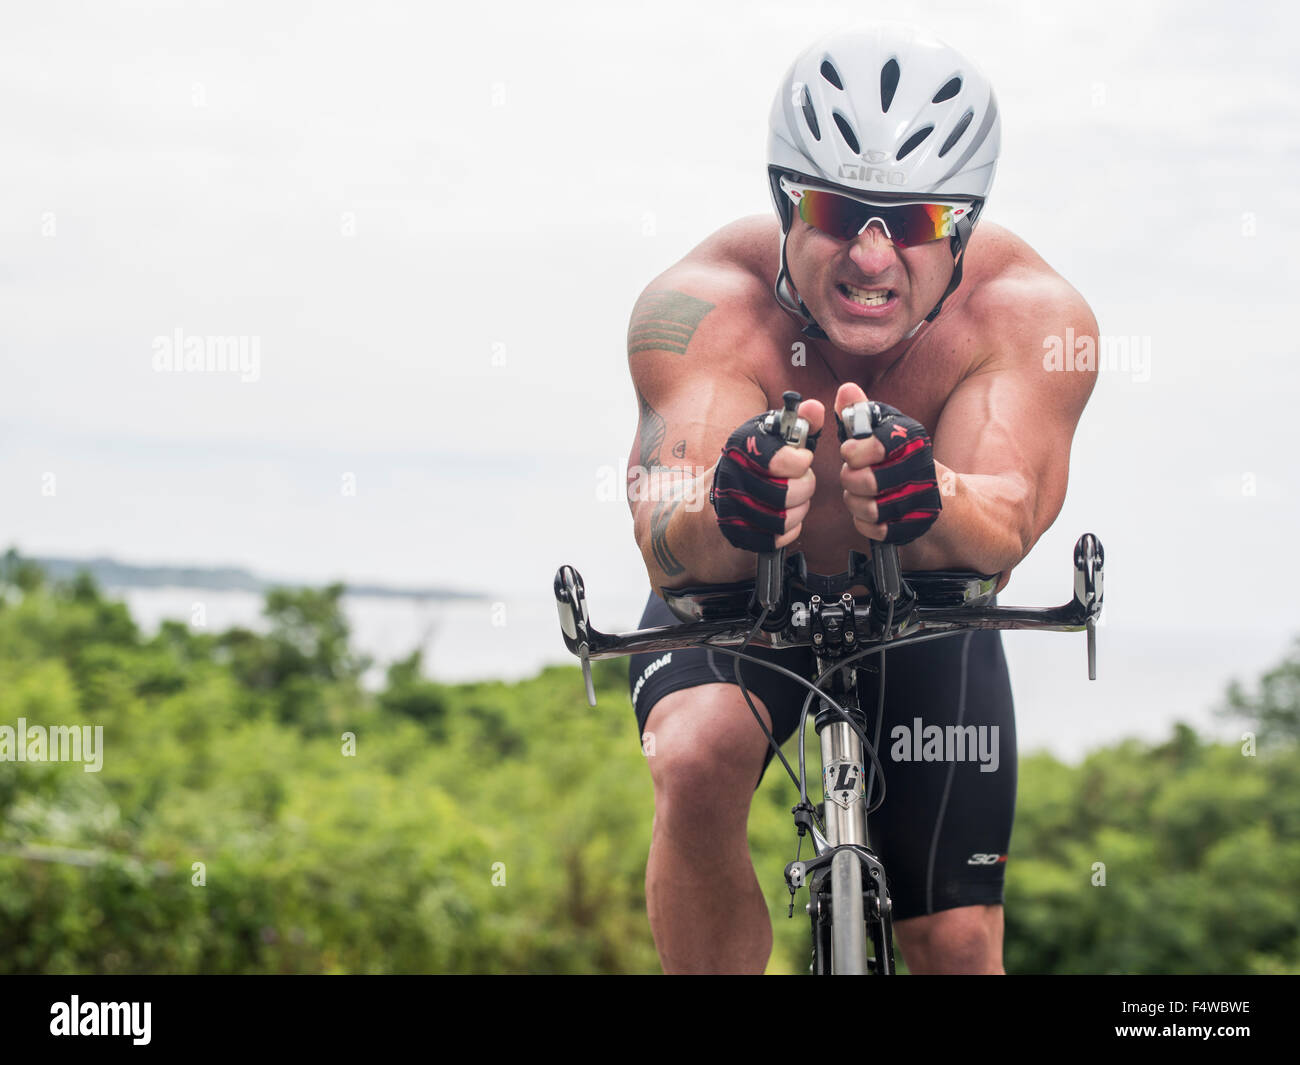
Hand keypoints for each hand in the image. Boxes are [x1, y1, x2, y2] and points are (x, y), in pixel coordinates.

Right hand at [710, 397, 823, 551]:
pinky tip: (781, 520)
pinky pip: (776, 539)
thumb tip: (815, 408)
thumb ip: (797, 424)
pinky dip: (786, 532)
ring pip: (784, 519)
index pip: (778, 458)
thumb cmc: (746, 468)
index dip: (799, 461)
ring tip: (793, 501)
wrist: (704, 506)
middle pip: (788, 492)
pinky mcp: (734, 536)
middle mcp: (729, 477)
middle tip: (800, 482)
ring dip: (798, 511)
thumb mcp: (767, 438)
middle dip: (804, 487)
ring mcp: (729, 510)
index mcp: (738, 447)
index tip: (802, 459)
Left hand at [835, 382, 941, 545]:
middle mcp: (921, 469)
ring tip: (860, 493)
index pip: (876, 446)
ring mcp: (922, 502)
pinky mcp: (917, 527)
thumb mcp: (883, 429)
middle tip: (853, 474)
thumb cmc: (901, 458)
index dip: (854, 452)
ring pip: (869, 509)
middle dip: (851, 479)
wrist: (941, 495)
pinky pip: (876, 530)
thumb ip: (859, 412)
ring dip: (856, 502)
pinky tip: (871, 511)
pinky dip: (865, 523)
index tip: (849, 452)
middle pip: (867, 481)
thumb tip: (845, 390)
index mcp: (912, 440)